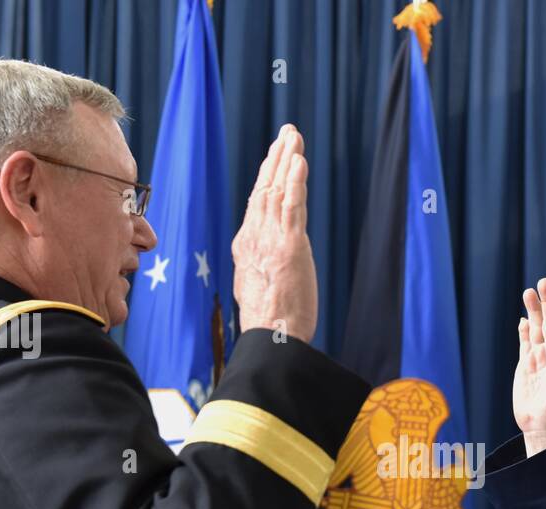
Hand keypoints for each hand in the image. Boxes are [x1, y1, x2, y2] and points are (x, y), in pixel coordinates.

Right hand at [232, 124, 318, 341]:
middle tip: (287, 134)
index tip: (276, 158)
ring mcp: (270, 239)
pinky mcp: (289, 245)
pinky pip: (291, 205)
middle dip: (276, 158)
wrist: (271, 337)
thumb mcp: (258, 288)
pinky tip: (299, 161)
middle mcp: (254, 237)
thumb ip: (261, 268)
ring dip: (286, 160)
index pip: (257, 204)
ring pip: (277, 190)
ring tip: (294, 136)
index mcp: (246, 246)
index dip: (267, 178)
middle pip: (264, 188)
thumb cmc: (270, 323)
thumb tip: (266, 265)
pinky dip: (295, 180)